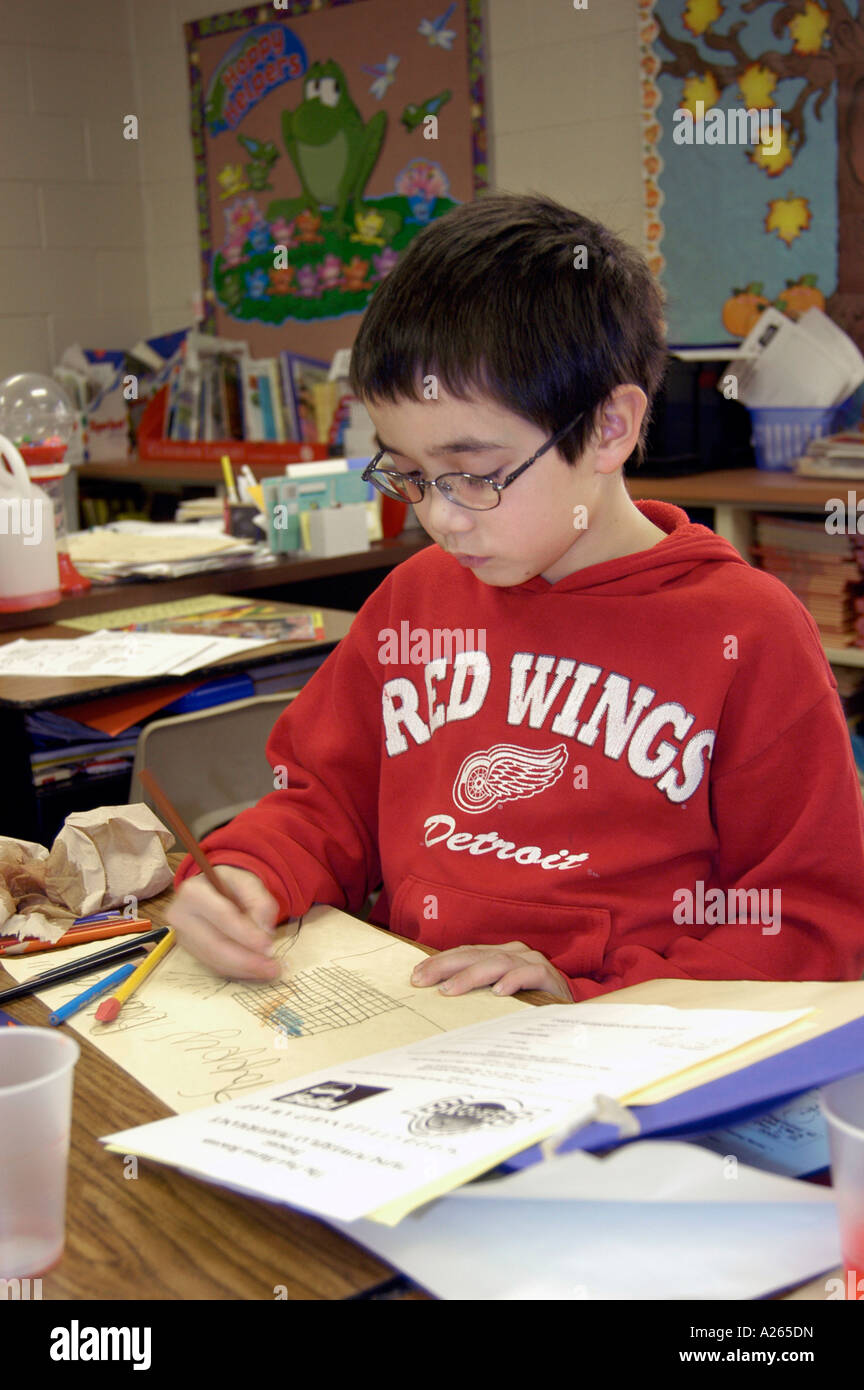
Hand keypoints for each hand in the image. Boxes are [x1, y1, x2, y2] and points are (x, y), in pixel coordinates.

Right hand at [165, 866, 281, 979]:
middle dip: (245, 959)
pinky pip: (212, 965)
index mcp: (194, 892)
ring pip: (214, 959)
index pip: (222, 917)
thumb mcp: (249, 882)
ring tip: (266, 970)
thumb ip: (260, 903)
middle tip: (271, 967)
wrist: (212, 891)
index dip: (246, 934)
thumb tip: (264, 932)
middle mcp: (181, 916)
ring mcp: (182, 936)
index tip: (267, 946)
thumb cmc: (230, 885)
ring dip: (242, 969)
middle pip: (214, 945)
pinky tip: (252, 970)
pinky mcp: (188, 951)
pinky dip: (235, 970)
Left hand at [410, 941, 572, 1001]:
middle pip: (475, 954)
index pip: (465, 954)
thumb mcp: (499, 998)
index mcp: (500, 955)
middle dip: (446, 966)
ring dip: (472, 975)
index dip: (440, 962)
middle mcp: (515, 953)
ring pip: (498, 962)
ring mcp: (532, 962)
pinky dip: (513, 980)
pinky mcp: (549, 977)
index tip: (416, 975)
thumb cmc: (530, 1005)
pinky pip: (530, 974)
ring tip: (450, 989)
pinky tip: (498, 992)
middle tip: (422, 981)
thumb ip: (477, 993)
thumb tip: (439, 998)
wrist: (571, 1014)